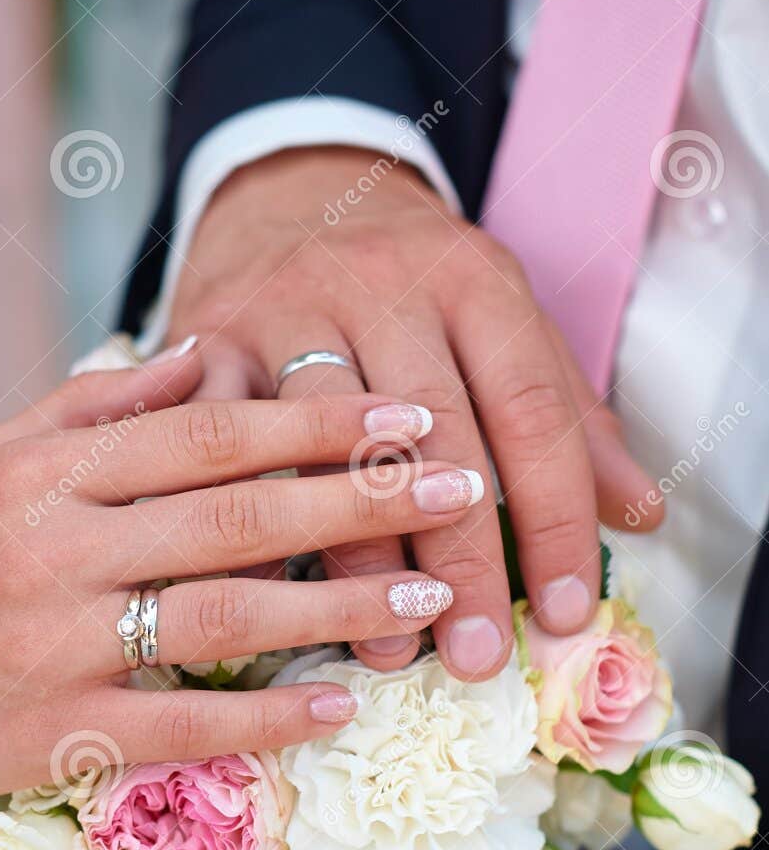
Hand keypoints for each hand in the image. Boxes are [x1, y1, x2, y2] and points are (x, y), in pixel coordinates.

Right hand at [0, 343, 480, 840]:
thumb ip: (96, 403)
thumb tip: (209, 351)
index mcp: (43, 468)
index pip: (211, 431)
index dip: (321, 421)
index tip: (412, 412)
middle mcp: (52, 546)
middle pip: (238, 515)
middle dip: (363, 497)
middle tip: (465, 486)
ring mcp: (54, 644)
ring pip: (225, 615)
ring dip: (341, 605)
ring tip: (434, 591)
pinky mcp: (54, 734)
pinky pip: (182, 723)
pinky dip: (269, 719)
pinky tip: (343, 707)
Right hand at [166, 146, 658, 677]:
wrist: (287, 195)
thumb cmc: (412, 285)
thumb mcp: (505, 325)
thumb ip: (572, 417)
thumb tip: (641, 516)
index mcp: (473, 278)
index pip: (529, 408)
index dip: (555, 517)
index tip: (567, 611)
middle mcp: (381, 282)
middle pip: (434, 434)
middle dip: (462, 558)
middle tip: (477, 655)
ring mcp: (287, 306)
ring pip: (325, 445)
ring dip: (359, 557)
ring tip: (387, 645)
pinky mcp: (209, 338)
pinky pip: (226, 442)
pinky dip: (248, 520)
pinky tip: (272, 596)